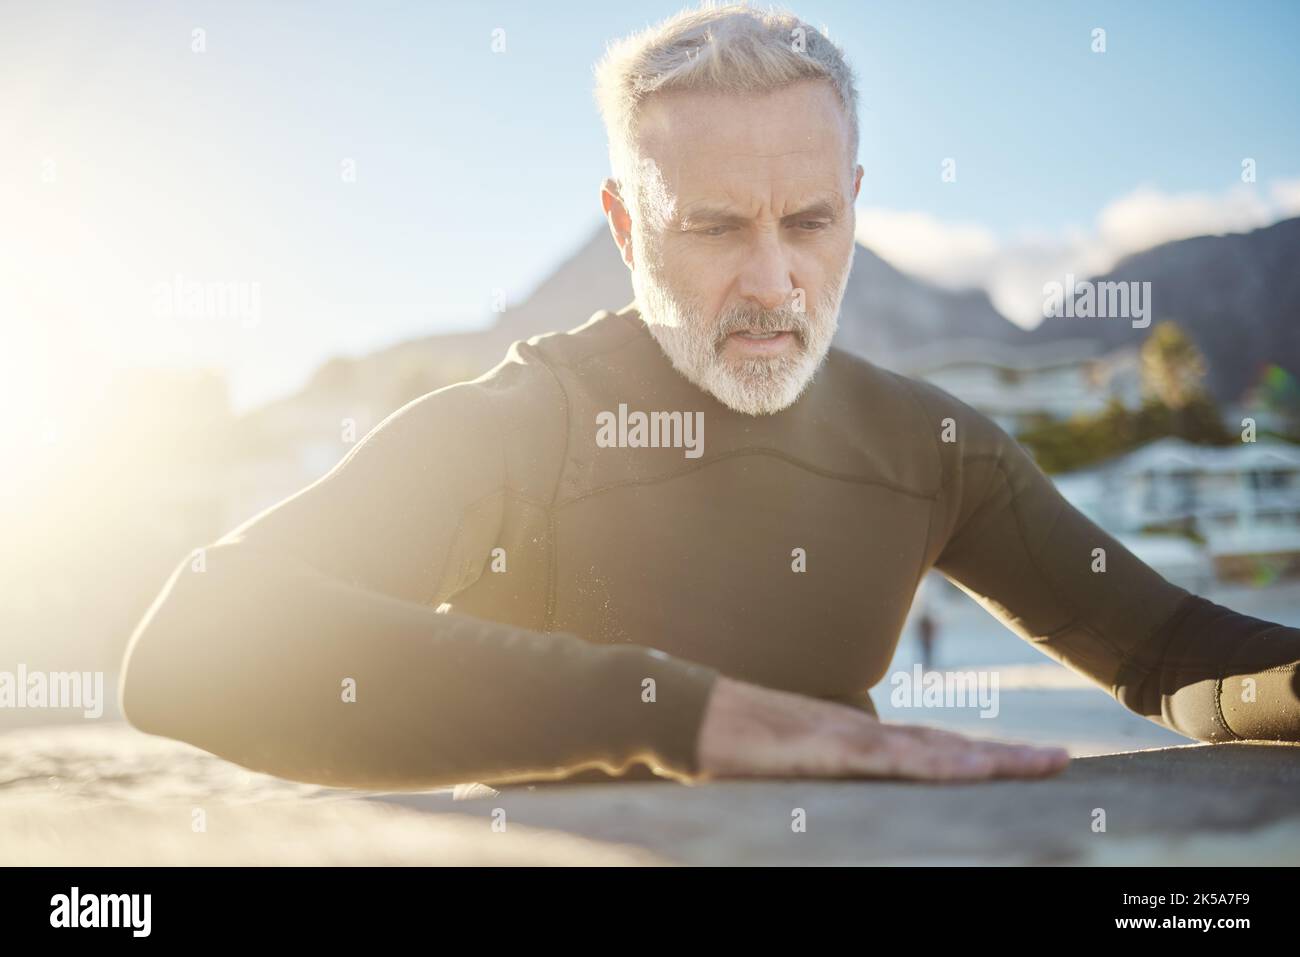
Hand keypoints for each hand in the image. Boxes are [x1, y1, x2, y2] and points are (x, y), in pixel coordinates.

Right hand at [695, 676, 1069, 780]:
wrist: (684, 707)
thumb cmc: (728, 739)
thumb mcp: (788, 762)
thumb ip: (824, 772)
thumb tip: (846, 792)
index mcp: (856, 738)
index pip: (931, 748)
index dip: (979, 756)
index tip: (1027, 764)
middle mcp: (861, 733)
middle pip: (946, 747)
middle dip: (1006, 757)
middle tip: (1063, 763)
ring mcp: (845, 737)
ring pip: (932, 751)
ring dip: (990, 759)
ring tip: (1042, 765)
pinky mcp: (823, 748)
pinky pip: (889, 759)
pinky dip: (935, 764)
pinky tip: (971, 768)